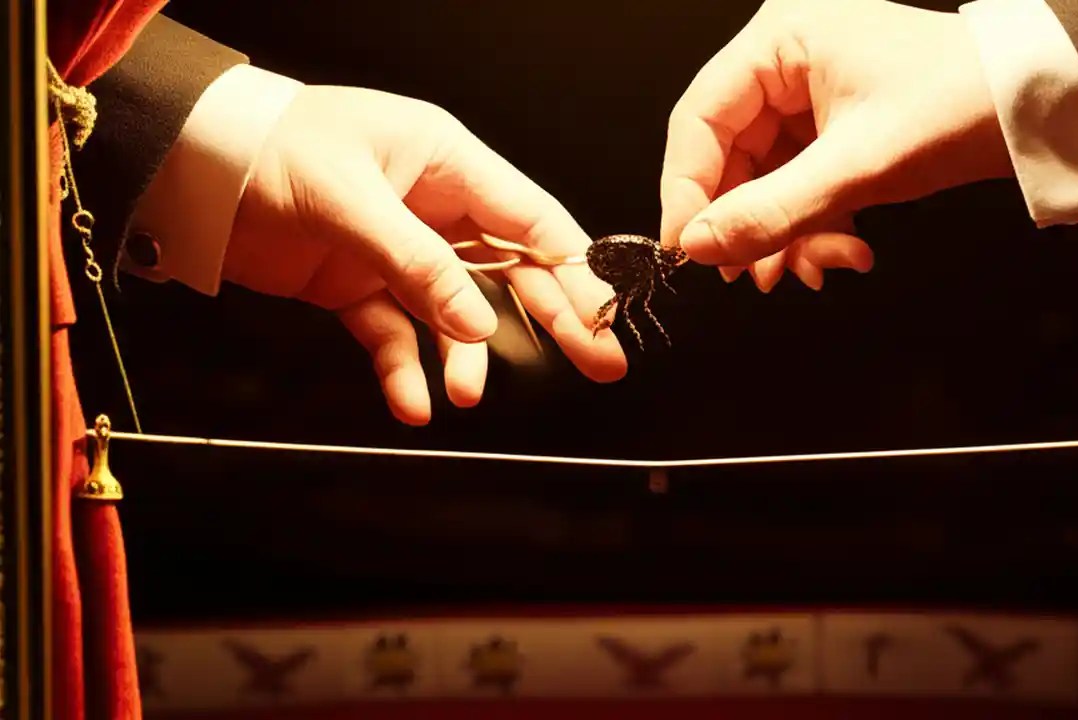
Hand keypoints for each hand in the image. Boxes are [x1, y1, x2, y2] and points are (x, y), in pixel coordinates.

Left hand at [222, 85, 626, 424]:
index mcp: (445, 162)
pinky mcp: (358, 285)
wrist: (187, 171)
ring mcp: (397, 250)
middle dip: (553, 319)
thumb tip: (478, 327)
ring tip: (464, 395)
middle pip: (510, 270)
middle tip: (598, 364)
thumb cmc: (269, 151)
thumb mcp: (350, 200)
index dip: (574, 269)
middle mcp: (432, 206)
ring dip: (466, 356)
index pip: (531, 219)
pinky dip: (403, 369)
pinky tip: (411, 402)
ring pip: (455, 312)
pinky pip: (395, 333)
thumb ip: (418, 264)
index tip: (604, 317)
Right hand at [660, 0, 1014, 290]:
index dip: (686, 189)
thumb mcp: (855, 169)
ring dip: (780, 231)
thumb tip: (697, 247)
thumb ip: (768, 212)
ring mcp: (811, 90)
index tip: (687, 248)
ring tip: (807, 271)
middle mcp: (788, 56)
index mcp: (782, 36)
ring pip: (762, 174)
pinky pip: (796, 179)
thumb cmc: (960, 108)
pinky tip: (837, 253)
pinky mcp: (834, 122)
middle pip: (729, 151)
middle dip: (744, 220)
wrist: (1040, 109)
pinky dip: (808, 222)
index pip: (700, 117)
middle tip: (749, 275)